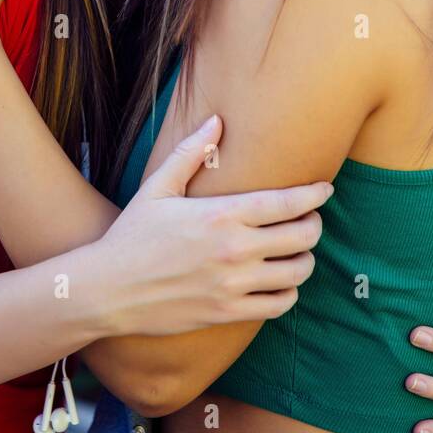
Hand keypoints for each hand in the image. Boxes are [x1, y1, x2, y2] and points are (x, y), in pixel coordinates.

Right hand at [99, 115, 333, 337]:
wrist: (106, 289)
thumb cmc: (131, 235)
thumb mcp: (157, 187)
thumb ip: (191, 152)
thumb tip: (217, 120)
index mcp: (220, 213)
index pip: (287, 203)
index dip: (314, 195)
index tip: (325, 190)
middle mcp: (233, 249)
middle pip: (302, 236)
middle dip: (314, 225)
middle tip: (310, 220)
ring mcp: (232, 284)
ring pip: (296, 272)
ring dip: (304, 259)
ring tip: (298, 251)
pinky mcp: (227, 312)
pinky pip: (278, 305)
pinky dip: (288, 293)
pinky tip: (281, 283)